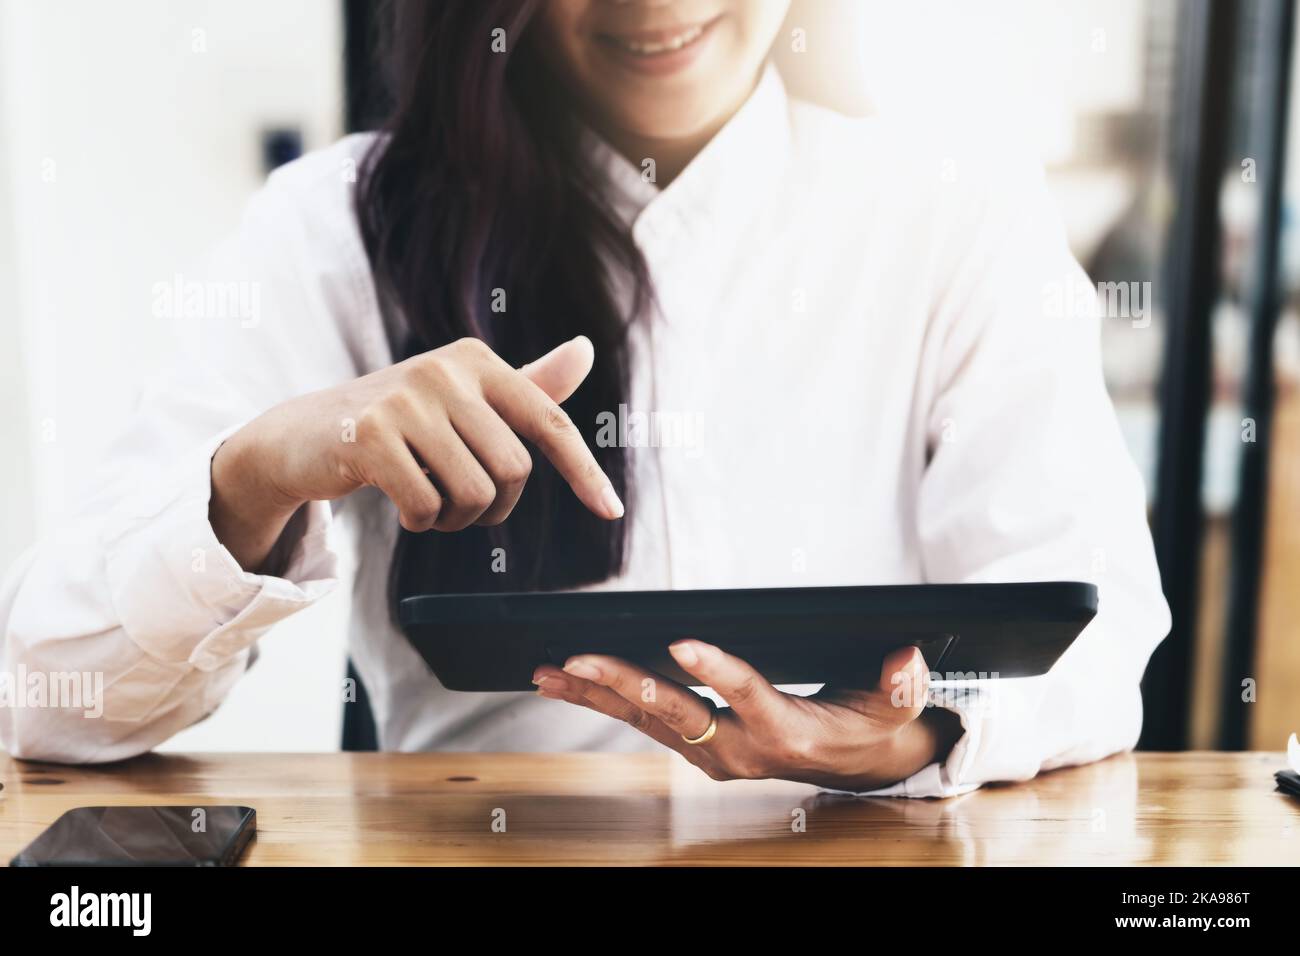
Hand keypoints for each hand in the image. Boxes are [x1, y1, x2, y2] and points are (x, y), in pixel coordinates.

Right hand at [210, 336, 621, 570]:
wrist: (305, 434)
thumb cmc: (399, 423)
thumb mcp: (465, 400)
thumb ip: (527, 386)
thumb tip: (586, 349)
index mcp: (477, 360)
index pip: (549, 422)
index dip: (584, 471)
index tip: (612, 511)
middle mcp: (446, 370)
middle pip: (514, 471)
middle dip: (493, 506)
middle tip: (459, 503)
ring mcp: (407, 399)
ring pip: (474, 493)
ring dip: (455, 518)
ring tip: (427, 501)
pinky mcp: (371, 435)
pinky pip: (427, 506)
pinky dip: (421, 522)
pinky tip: (400, 505)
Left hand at [533, 642, 963, 791]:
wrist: (854, 765)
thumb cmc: (868, 726)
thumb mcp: (894, 709)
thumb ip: (900, 686)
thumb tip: (905, 660)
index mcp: (784, 731)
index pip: (747, 695)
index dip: (716, 670)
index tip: (683, 644)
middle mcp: (739, 748)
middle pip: (675, 712)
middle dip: (624, 684)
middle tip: (580, 659)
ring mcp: (712, 751)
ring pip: (647, 719)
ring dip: (597, 694)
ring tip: (551, 671)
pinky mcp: (697, 746)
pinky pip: (644, 722)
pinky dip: (605, 701)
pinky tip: (570, 682)